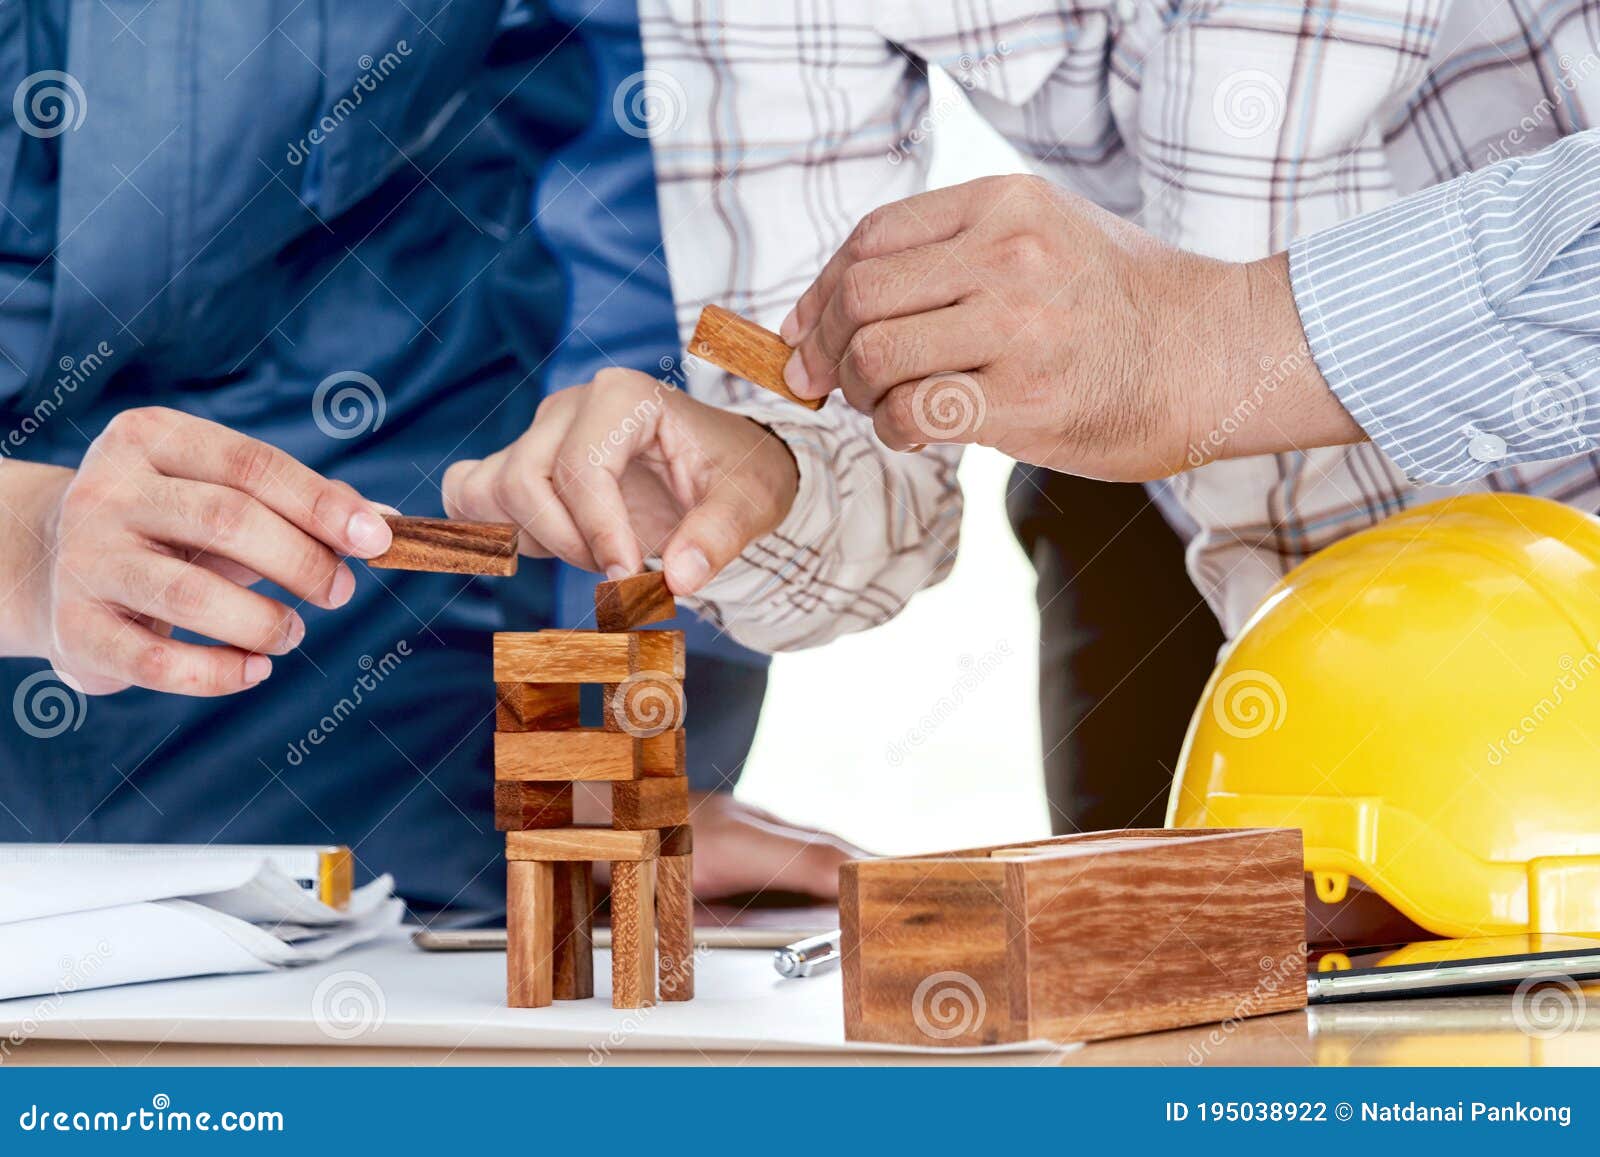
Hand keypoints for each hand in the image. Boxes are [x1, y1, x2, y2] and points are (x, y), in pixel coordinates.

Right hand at [24, 407, 391, 695]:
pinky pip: (156, 661)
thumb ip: (302, 506)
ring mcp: (84, 559)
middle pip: (227, 521)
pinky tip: (255, 670)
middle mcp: (108, 490)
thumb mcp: (226, 497)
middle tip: (340, 592)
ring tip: (292, 633)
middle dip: (302, 561)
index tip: (377, 540)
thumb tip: (387, 523)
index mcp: (151, 439)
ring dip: (264, 621)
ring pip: (192, 594)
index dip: (322, 504)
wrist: (46, 564)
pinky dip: (219, 673)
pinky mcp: (75, 628)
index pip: (251, 465)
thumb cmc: (169, 527)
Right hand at [441, 368, 797, 594]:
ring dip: (535, 538)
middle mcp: (572, 405)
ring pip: (489, 489)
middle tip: (621, 569)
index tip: (633, 580)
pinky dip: (496, 529)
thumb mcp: (750, 503)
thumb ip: (717, 538)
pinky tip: (551, 545)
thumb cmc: (737, 475)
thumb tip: (678, 580)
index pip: (581, 469)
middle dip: (568, 542)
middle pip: (522, 480)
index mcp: (625, 399)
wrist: (726, 468)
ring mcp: (542, 431)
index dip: (599, 535)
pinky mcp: (526, 459)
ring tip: (593, 552)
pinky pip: (472, 492)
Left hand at [777, 175, 1359, 479]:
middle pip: (860, 296)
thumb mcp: (1048, 234)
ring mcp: (1020, 326)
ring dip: (859, 394)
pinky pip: (915, 414)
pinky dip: (894, 430)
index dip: (819, 292)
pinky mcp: (1029, 398)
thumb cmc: (1128, 304)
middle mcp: (1010, 254)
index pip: (870, 238)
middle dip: (824, 349)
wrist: (1223, 355)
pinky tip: (914, 434)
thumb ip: (958, 251)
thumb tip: (845, 301)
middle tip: (828, 383)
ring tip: (883, 408)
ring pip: (877, 355)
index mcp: (1005, 204)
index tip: (802, 332)